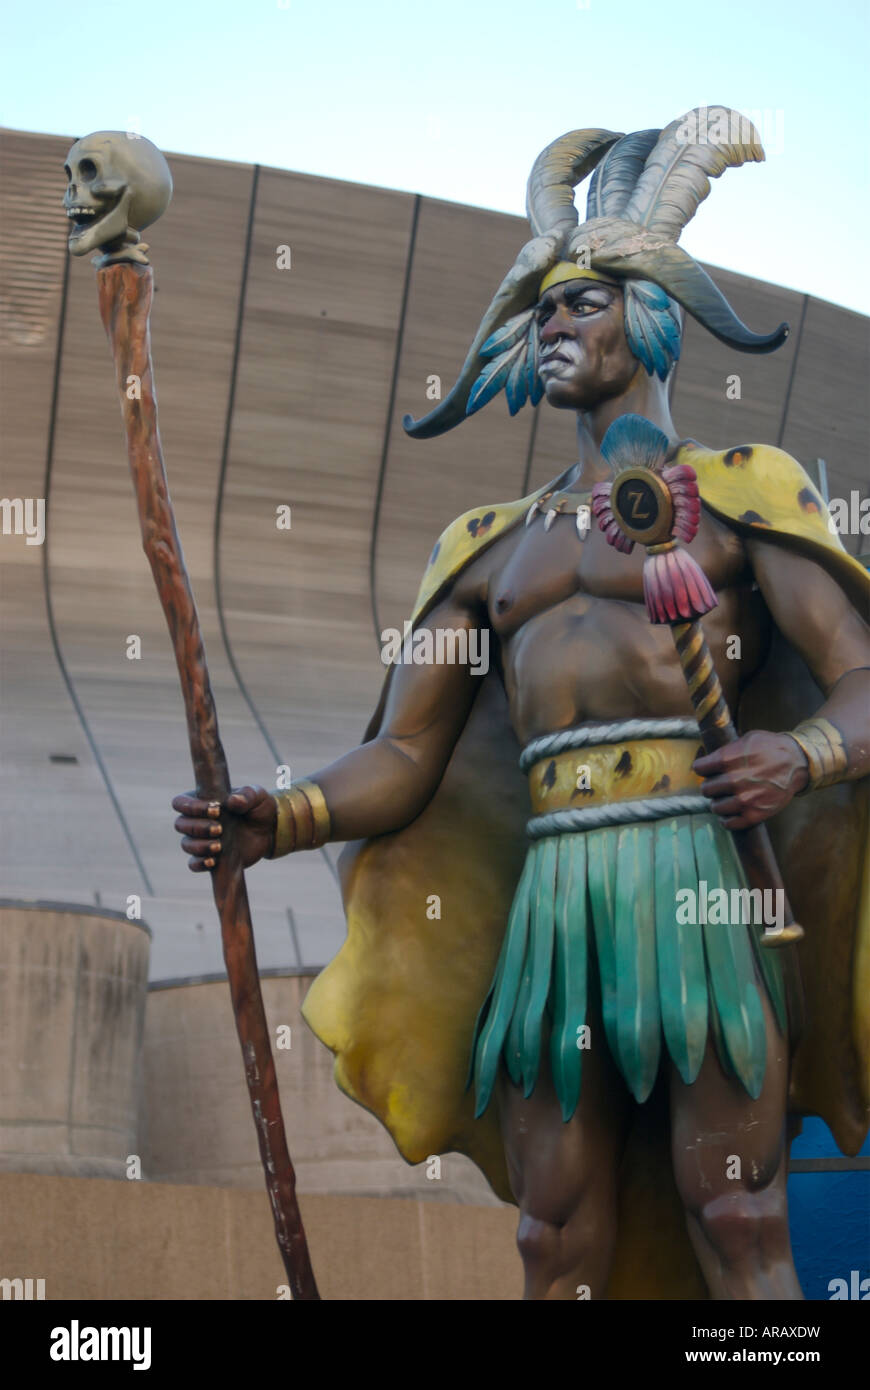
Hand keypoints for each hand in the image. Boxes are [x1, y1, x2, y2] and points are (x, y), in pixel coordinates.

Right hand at [171, 785, 276, 871]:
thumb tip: (232, 800)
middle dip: (197, 827)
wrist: (269, 830)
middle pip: (181, 824)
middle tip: (219, 829)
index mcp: (202, 801)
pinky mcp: (209, 857)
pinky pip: (194, 864)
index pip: (181, 802)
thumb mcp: (257, 796)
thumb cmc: (258, 807)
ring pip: (186, 844)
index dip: (192, 807)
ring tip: (219, 846)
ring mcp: (202, 840)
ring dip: (199, 846)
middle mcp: (197, 820)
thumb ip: (246, 795)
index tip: (216, 810)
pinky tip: (213, 862)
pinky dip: (199, 864)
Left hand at [694, 731, 808, 829]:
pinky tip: (731, 811)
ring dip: (719, 802)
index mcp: (728, 760)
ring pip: (715, 807)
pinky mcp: (754, 814)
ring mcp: (744, 799)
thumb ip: (725, 750)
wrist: (797, 763)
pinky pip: (729, 823)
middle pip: (705, 789)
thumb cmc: (771, 749)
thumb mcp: (747, 739)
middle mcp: (734, 780)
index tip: (708, 770)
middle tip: (719, 784)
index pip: (699, 769)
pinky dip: (727, 819)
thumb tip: (707, 759)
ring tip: (727, 797)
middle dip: (711, 786)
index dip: (703, 768)